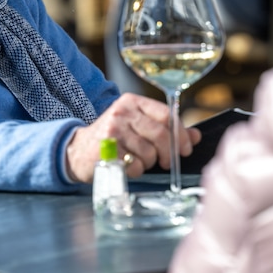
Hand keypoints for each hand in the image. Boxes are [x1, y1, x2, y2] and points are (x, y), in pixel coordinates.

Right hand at [64, 93, 200, 182]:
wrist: (77, 151)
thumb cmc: (113, 139)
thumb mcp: (138, 127)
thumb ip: (166, 129)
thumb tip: (195, 136)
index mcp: (133, 102)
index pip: (167, 115)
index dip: (181, 134)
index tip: (185, 148)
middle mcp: (122, 112)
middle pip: (161, 134)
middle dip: (169, 153)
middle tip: (166, 162)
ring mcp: (113, 130)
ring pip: (149, 152)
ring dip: (149, 163)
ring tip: (137, 160)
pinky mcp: (105, 150)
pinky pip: (135, 165)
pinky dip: (136, 171)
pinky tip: (126, 166)